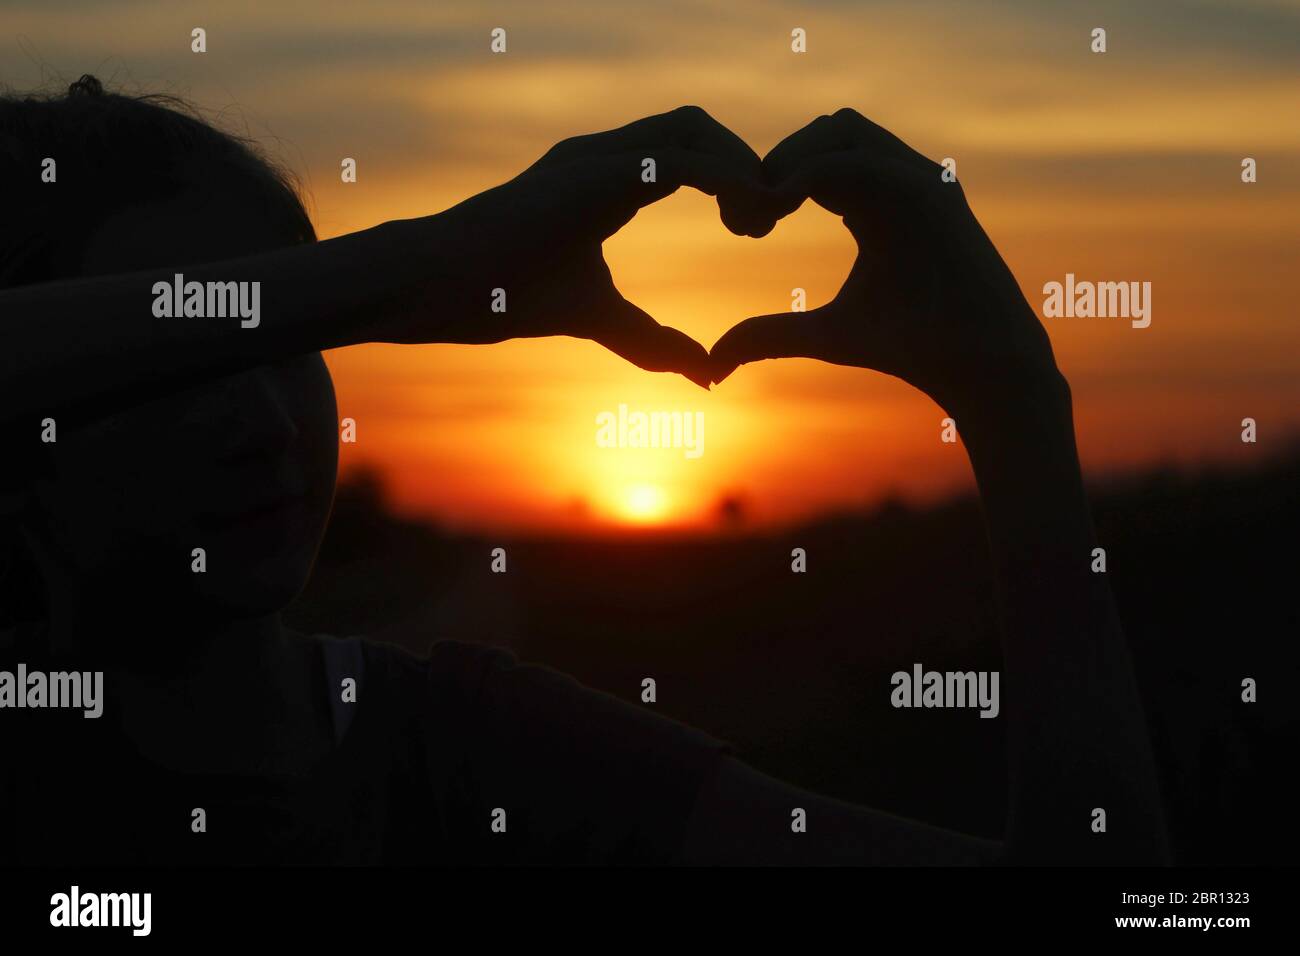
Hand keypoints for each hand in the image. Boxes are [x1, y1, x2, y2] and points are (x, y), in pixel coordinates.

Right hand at [430, 106, 779, 388]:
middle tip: (764, 226)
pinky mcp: (590, 171)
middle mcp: (608, 155)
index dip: (735, 179)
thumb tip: (708, 376)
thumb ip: (654, 342)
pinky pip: (674, 156)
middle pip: (701, 128)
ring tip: (752, 223)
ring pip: (692, 127)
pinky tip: (737, 217)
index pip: (692, 152)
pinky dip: (720, 176)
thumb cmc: (510, 295)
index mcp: (613, 179)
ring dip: (738, 165)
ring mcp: (597, 156)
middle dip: (747, 165)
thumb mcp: (601, 321)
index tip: (755, 230)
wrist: (449, 287)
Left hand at [710, 109, 1060, 414]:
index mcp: (873, 203)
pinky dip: (815, 171)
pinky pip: (864, 157)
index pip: (811, 158)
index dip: (767, 180)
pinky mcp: (933, 193)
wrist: (978, 369)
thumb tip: (715, 362)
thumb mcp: (824, 337)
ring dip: (791, 158)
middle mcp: (897, 182)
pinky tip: (785, 208)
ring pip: (841, 129)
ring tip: (763, 209)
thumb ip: (771, 336)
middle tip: (743, 217)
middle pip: (822, 131)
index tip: (739, 226)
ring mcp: (918, 181)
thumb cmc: (911, 350)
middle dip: (772, 162)